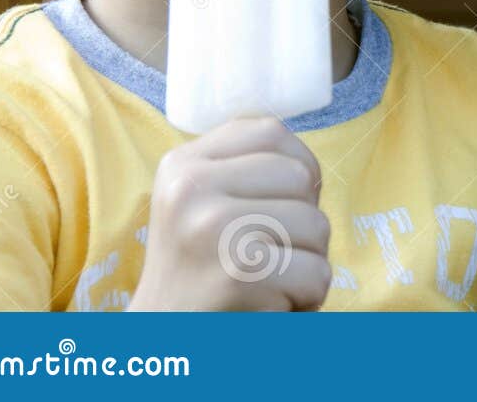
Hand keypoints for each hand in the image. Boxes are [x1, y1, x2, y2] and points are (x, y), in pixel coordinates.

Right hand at [129, 116, 331, 310]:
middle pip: (300, 178)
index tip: (281, 204)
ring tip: (269, 281)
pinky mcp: (238, 273)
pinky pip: (315, 273)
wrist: (161, 342)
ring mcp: (212, 227)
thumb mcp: (201, 202)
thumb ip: (244, 168)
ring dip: (309, 262)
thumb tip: (307, 164)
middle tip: (272, 256)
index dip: (297, 168)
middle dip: (305, 222)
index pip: (271, 133)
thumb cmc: (199, 271)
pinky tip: (271, 306)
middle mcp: (189, 188)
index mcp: (181, 165)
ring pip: (316, 225)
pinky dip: (308, 298)